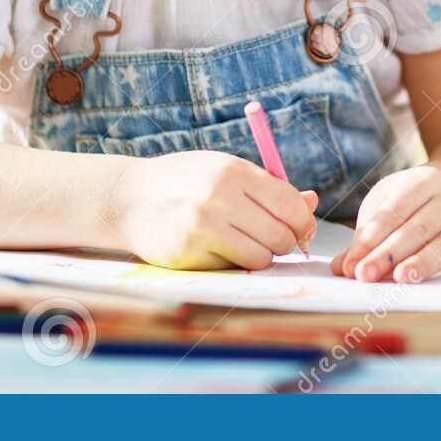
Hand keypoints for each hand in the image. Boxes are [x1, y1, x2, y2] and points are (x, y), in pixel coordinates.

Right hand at [110, 150, 318, 269]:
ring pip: (260, 258)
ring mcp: (201, 228)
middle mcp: (218, 198)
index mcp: (234, 171)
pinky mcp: (187, 255)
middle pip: (280, 235)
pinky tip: (217, 248)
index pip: (289, 204)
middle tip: (275, 239)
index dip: (304, 221)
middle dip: (285, 242)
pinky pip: (232, 269)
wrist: (129, 198)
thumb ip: (270, 188)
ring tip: (247, 243)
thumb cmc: (188, 181)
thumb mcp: (227, 171)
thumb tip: (311, 204)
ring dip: (261, 255)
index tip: (302, 228)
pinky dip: (233, 263)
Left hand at [330, 165, 440, 283]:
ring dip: (425, 261)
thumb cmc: (412, 202)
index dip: (371, 238)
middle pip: (418, 227)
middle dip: (388, 253)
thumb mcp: (386, 205)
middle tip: (366, 276)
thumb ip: (364, 238)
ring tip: (403, 278)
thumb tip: (341, 268)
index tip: (352, 264)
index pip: (394, 210)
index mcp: (421, 181)